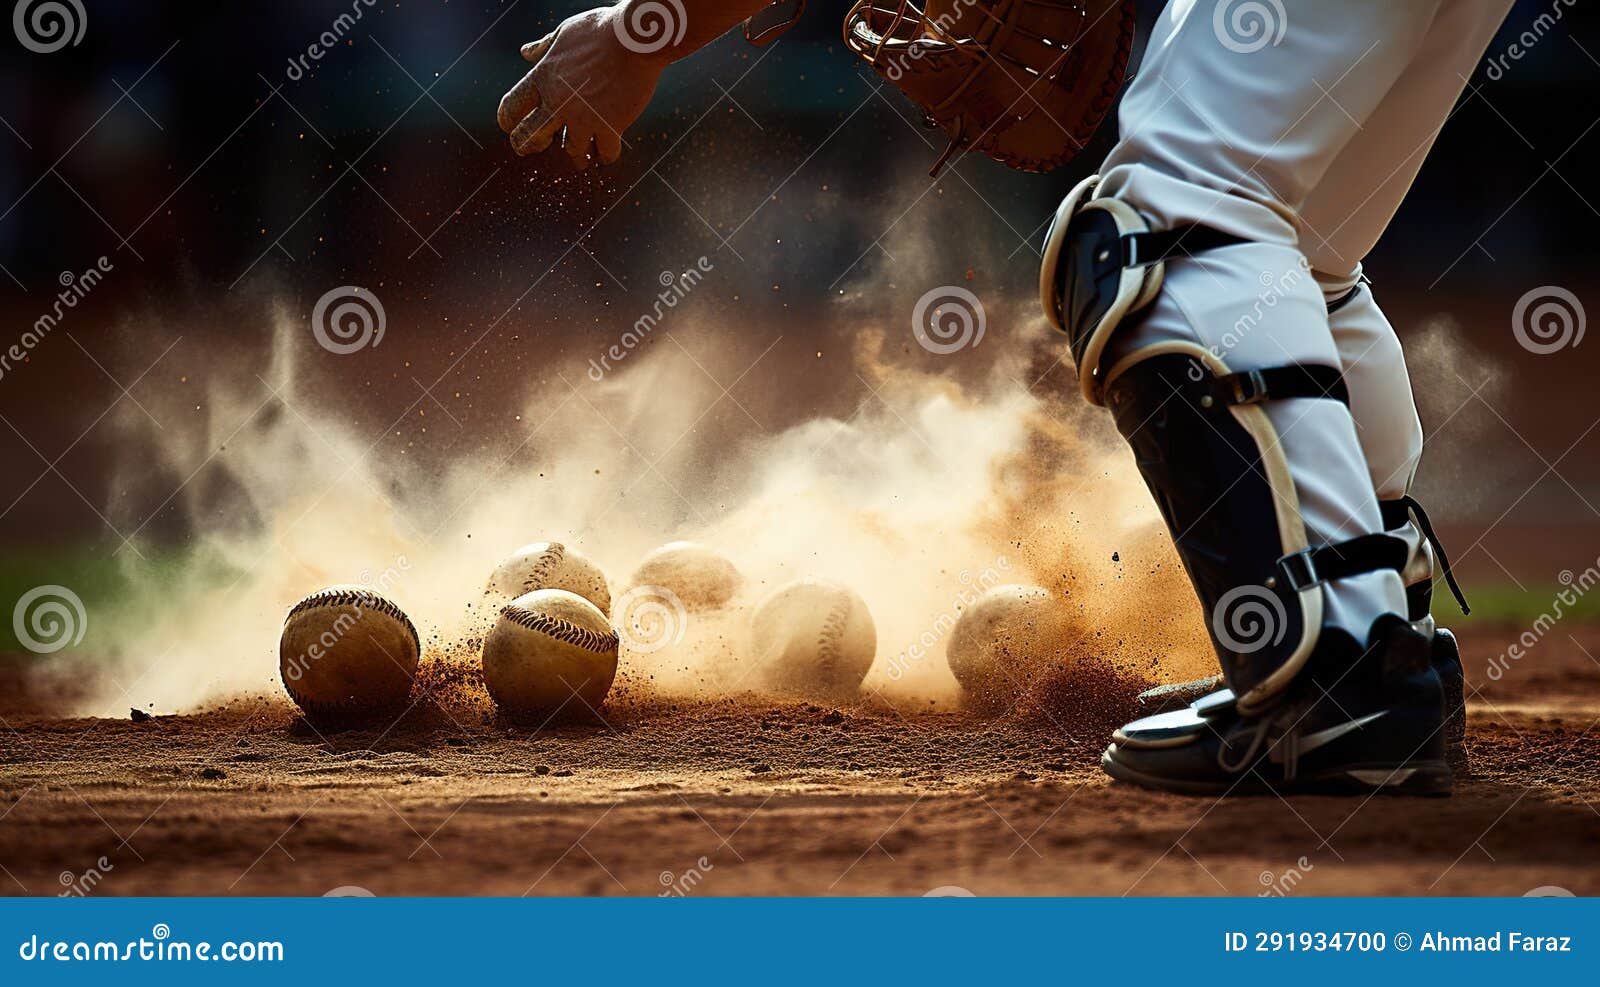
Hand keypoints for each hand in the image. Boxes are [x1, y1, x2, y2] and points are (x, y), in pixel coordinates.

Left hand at [496, 7, 665, 168]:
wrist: (635, 39)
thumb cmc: (602, 30)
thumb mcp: (565, 32)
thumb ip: (544, 47)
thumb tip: (526, 52)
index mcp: (542, 77)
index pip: (511, 107)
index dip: (508, 120)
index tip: (510, 126)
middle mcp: (557, 102)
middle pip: (530, 137)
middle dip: (528, 146)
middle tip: (533, 148)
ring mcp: (584, 118)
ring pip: (572, 151)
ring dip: (577, 155)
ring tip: (582, 157)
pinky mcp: (610, 126)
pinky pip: (604, 153)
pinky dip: (605, 155)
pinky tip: (606, 153)